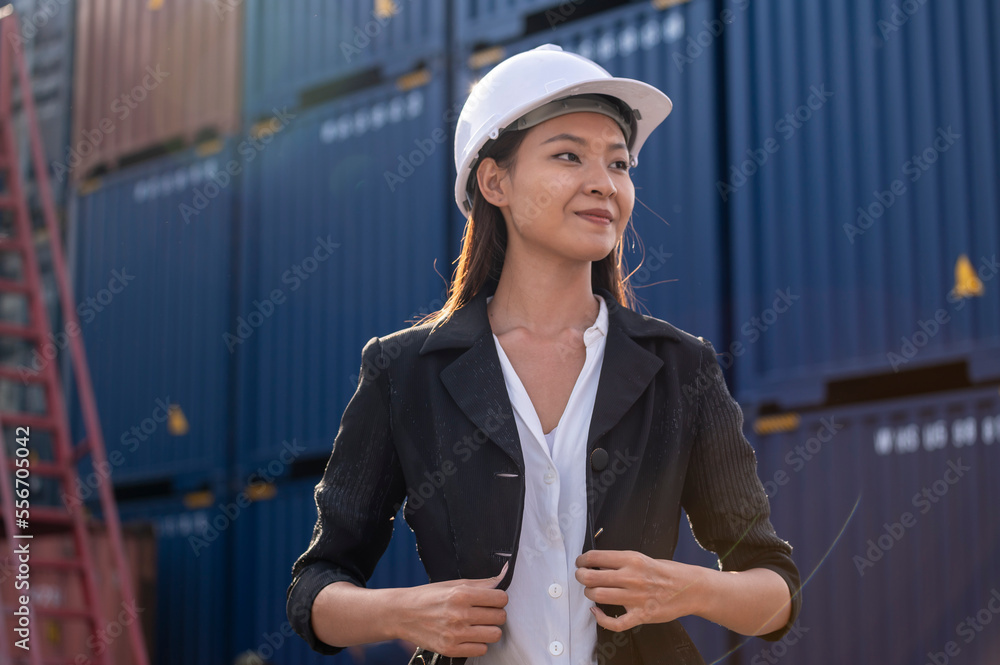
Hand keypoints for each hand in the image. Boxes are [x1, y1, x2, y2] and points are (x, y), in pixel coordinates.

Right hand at [396, 562, 508, 657]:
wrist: (402, 614)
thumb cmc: (429, 596)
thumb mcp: (454, 584)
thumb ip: (481, 583)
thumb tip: (504, 576)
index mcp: (461, 594)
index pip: (501, 598)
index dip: (499, 599)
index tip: (493, 600)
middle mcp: (459, 614)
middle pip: (500, 617)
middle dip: (495, 614)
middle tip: (484, 612)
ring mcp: (455, 634)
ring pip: (494, 635)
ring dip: (490, 630)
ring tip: (479, 625)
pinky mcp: (450, 649)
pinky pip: (481, 650)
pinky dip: (478, 643)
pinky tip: (470, 636)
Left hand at [575, 550, 704, 631]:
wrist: (691, 588)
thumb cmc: (667, 572)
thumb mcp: (643, 558)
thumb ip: (622, 562)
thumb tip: (598, 564)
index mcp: (632, 559)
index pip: (596, 557)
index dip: (582, 561)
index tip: (580, 563)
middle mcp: (631, 577)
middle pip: (592, 578)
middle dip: (580, 577)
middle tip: (581, 577)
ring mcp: (636, 598)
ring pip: (598, 597)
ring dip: (589, 594)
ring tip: (591, 592)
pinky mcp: (641, 615)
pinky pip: (614, 622)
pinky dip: (601, 619)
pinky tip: (596, 612)